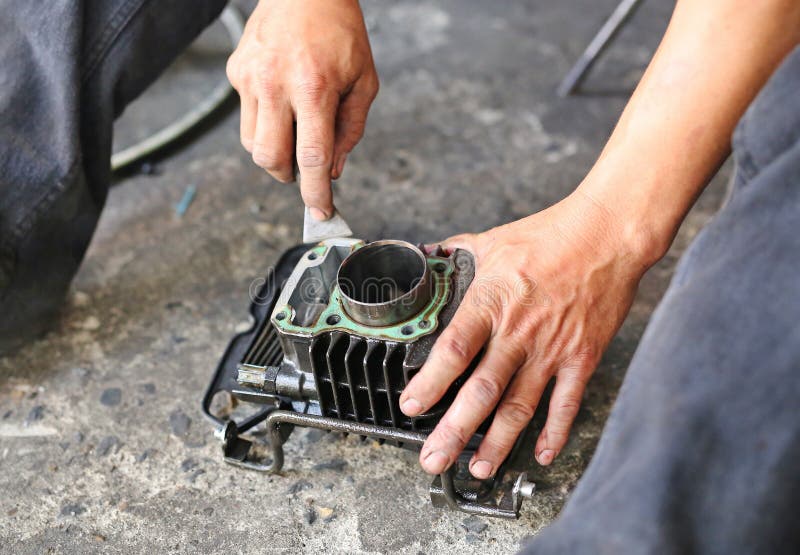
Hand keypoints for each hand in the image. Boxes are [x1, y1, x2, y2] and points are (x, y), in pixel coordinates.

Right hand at [226, 0, 378, 219]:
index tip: (321, 212)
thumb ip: (350, 130)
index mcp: (314, 88)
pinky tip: (282, 98)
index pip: (311, 157)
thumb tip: (332, 170)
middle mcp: (276, 84)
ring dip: (274, 152)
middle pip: (270, 159)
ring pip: (252, 143)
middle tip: (303, 170)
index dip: (315, 193)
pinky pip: (247, 115)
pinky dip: (265, 121)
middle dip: (288, 176)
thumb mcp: (364, 81)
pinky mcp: (236, 71)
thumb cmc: (341, 32)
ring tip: (294, 129)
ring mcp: (251, 78)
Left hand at [399, 191, 647, 477]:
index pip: (454, 350)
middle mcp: (518, 332)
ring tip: (478, 469)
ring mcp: (551, 349)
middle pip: (481, 391)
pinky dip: (554, 432)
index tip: (410, 406)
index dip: (430, 382)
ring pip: (519, 407)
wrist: (608, 235)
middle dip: (454, 431)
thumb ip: (457, 253)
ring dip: (497, 443)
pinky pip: (566, 404)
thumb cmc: (551, 235)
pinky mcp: (581, 357)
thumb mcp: (494, 241)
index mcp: (491, 302)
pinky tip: (539, 453)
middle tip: (434, 459)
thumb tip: (429, 254)